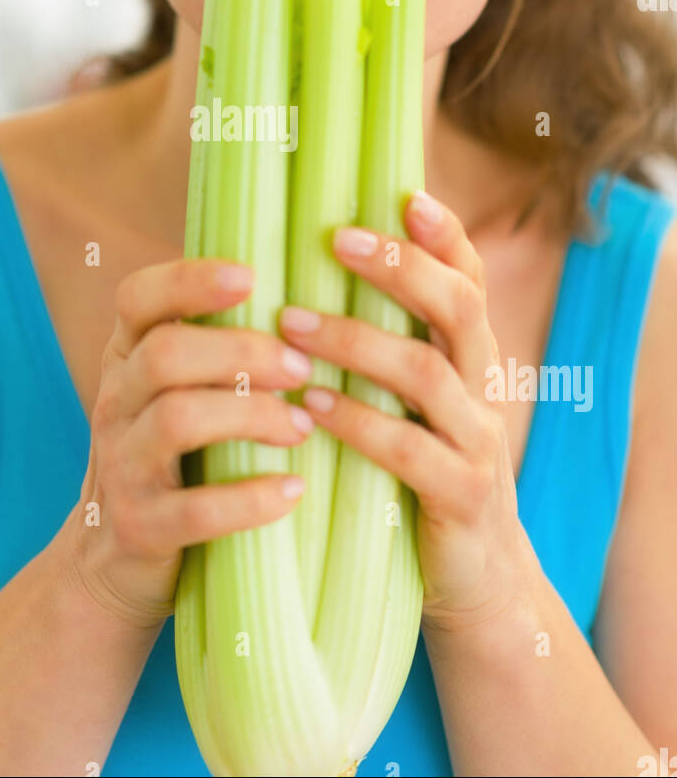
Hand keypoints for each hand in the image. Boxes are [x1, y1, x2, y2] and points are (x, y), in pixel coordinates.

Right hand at [60, 256, 314, 630]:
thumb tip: (306, 288)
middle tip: (302, 367)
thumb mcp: (175, 391)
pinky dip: (250, 499)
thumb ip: (213, 343)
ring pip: (177, 419)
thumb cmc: (173, 456)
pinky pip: (194, 509)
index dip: (189, 280)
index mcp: (126, 357)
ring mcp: (121, 465)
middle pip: (165, 354)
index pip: (137, 298)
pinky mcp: (139, 526)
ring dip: (252, 416)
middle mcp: (115, 402)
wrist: (113, 562)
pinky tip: (293, 490)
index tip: (251, 277)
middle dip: (241, 353)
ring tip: (302, 426)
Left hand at [278, 190, 541, 637]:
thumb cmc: (421, 478)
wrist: (474, 583)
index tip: (405, 194)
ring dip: (357, 341)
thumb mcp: (414, 408)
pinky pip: (408, 450)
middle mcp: (484, 391)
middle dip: (402, 268)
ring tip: (293, 322)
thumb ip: (387, 350)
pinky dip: (357, 421)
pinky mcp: (461, 498)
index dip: (445, 237)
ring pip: (427, 375)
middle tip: (339, 239)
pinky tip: (312, 402)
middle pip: (459, 309)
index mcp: (472, 361)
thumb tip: (309, 281)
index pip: (470, 282)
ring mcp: (479, 445)